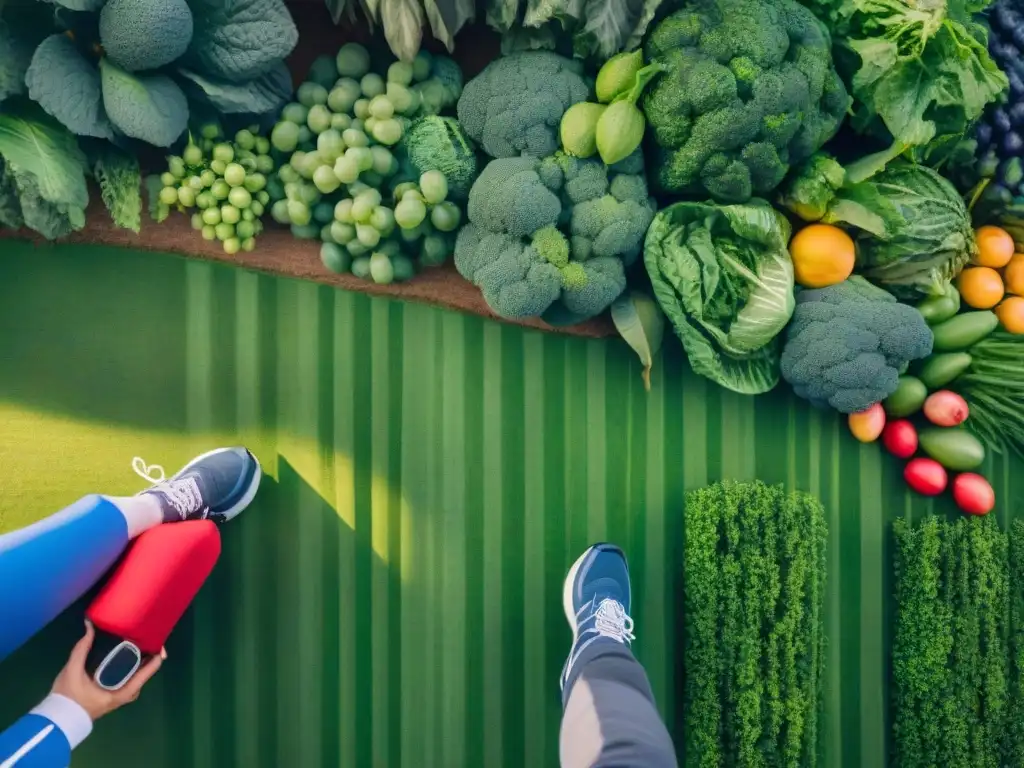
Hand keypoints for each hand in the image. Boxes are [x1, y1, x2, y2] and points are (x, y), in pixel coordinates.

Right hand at [51, 620, 165, 720]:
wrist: (57, 720)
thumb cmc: (68, 697)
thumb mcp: (73, 671)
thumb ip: (82, 648)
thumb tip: (89, 625)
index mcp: (124, 691)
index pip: (150, 669)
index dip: (157, 652)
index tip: (157, 636)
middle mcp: (128, 694)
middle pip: (146, 669)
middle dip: (148, 651)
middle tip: (147, 632)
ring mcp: (123, 695)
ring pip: (139, 673)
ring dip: (141, 657)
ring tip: (140, 638)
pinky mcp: (116, 693)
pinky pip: (131, 676)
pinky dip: (133, 664)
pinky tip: (128, 651)